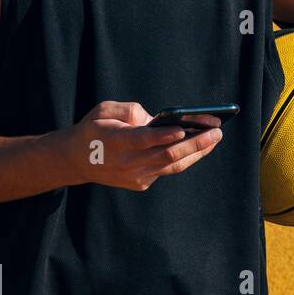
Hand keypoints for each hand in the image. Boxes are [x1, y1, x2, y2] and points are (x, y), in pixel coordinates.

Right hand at [60, 101, 221, 190]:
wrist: (77, 161)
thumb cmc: (93, 129)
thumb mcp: (103, 111)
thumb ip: (129, 111)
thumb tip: (157, 119)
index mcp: (115, 142)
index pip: (142, 140)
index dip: (162, 136)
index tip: (182, 130)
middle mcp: (127, 163)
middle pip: (166, 154)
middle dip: (195, 142)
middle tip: (216, 131)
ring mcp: (135, 176)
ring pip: (172, 165)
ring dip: (197, 152)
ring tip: (215, 138)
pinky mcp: (141, 183)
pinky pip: (167, 169)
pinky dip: (184, 157)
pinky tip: (200, 147)